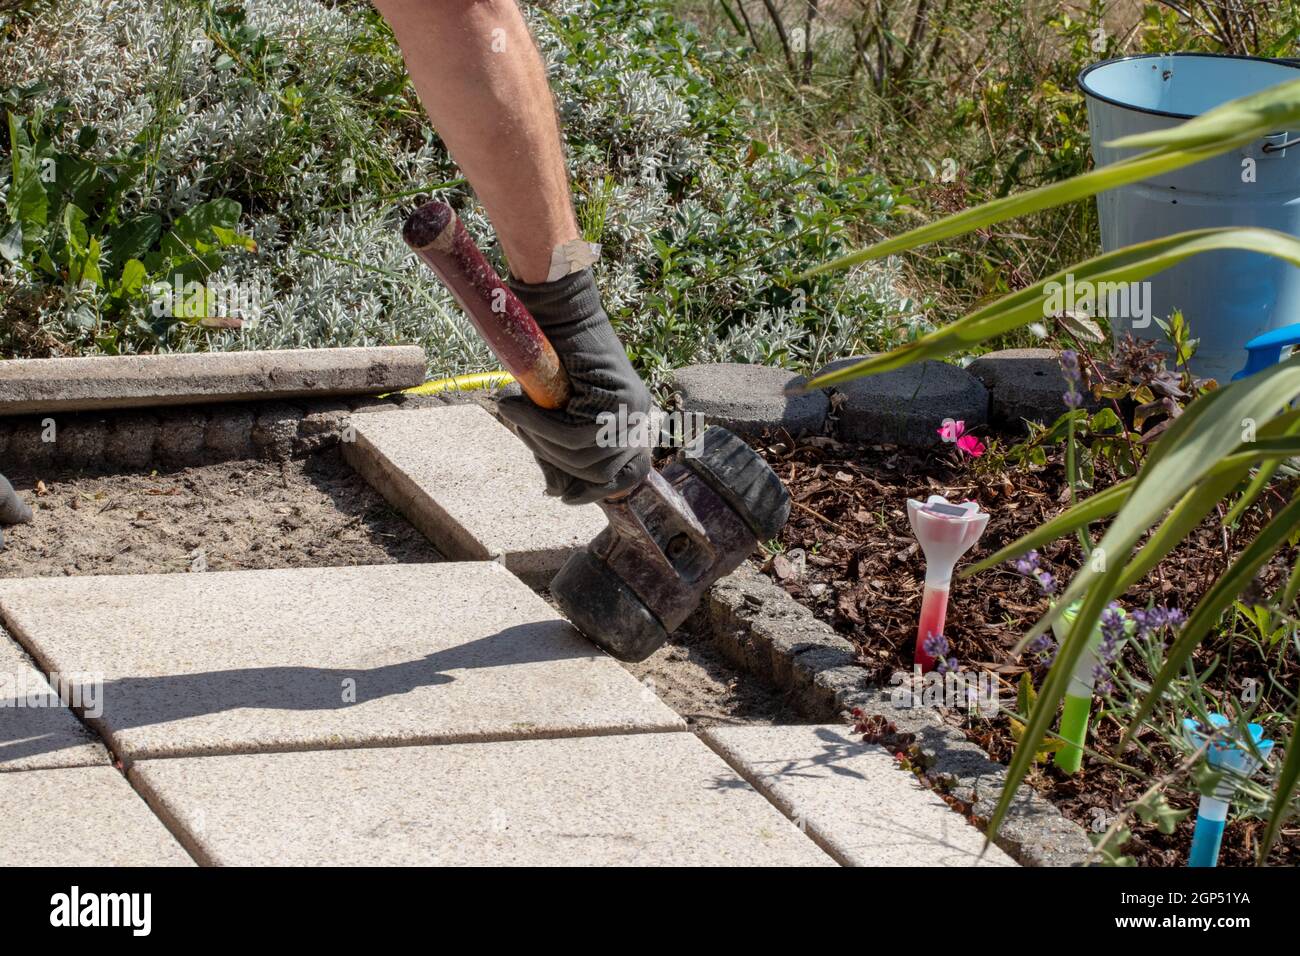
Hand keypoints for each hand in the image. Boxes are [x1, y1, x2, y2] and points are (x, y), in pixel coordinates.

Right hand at [495, 269, 651, 504]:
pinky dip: (539, 426)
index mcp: (629, 424)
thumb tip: (558, 494)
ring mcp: (633, 409)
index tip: (568, 497)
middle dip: (553, 458)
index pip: (625, 475)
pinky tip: (516, 408)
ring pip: (583, 455)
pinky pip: (573, 434)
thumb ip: (559, 452)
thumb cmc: (551, 359)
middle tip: (521, 428)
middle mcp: (639, 419)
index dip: (596, 491)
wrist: (557, 311)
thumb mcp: (555, 416)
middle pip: (598, 472)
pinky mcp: (620, 398)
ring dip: (541, 439)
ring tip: (516, 412)